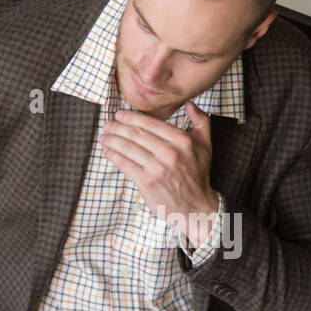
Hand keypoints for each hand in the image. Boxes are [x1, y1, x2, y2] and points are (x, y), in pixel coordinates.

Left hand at [100, 101, 218, 246]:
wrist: (196, 206)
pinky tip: (107, 150)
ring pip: (128, 148)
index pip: (151, 123)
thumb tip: (190, 104)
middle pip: (136, 134)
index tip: (119, 114)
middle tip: (107, 123)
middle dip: (117, 127)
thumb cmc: (198, 175)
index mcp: (182, 141)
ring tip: (103, 136)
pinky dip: (113, 155)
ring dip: (112, 140)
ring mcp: (157, 168)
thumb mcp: (206, 146)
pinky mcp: (146, 182)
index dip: (131, 117)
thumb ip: (201, 121)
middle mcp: (169, 153)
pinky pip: (125, 164)